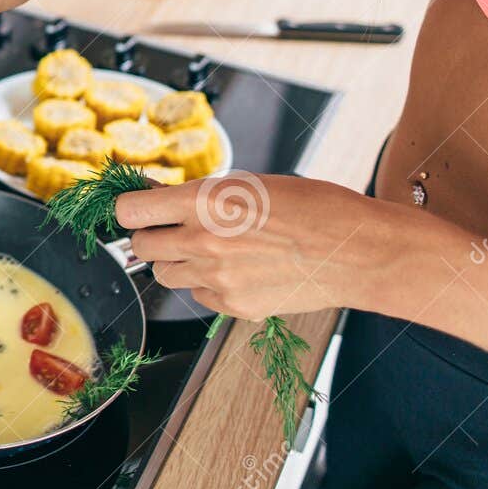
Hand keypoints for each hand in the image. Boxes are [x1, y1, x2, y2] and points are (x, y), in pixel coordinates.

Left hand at [113, 173, 427, 319]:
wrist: (358, 252)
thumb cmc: (314, 208)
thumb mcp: (251, 183)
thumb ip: (199, 195)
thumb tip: (158, 197)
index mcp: (205, 201)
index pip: (129, 210)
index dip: (129, 209)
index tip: (135, 208)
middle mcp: (204, 241)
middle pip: (140, 247)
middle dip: (150, 237)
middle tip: (172, 229)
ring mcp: (218, 278)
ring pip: (165, 275)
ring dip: (176, 262)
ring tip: (212, 249)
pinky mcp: (234, 306)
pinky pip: (199, 296)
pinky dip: (208, 285)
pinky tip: (238, 270)